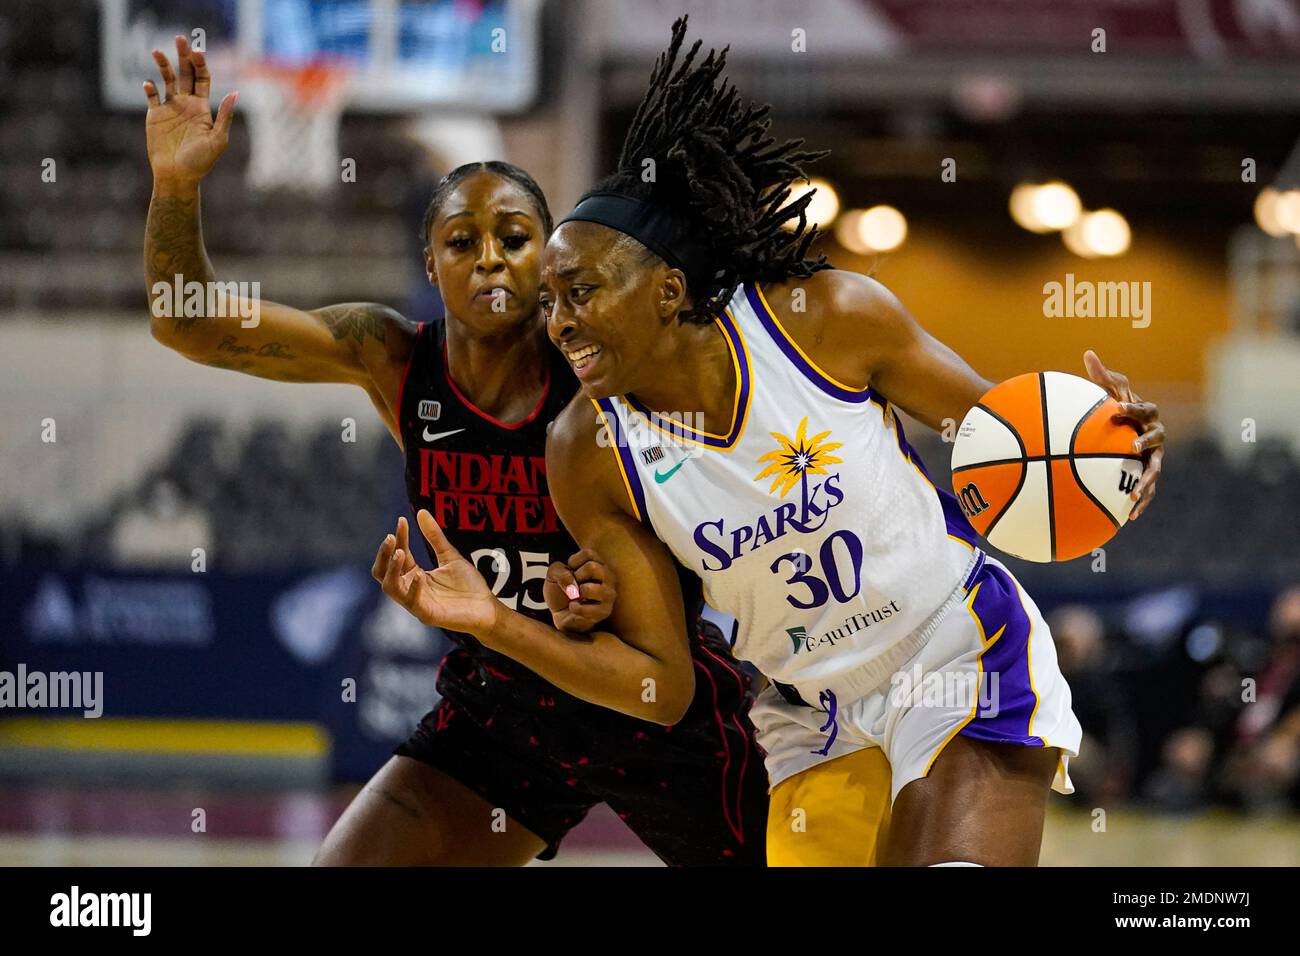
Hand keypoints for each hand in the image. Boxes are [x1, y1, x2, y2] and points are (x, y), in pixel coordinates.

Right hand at [144, 35, 236, 184]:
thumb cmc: (201, 162)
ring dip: (162, 65)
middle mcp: (186, 104)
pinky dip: (149, 88)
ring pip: (166, 80)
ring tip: (157, 51)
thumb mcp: (218, 140)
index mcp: (202, 108)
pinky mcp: (154, 116)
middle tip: (180, 38)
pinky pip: (151, 96)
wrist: (178, 176)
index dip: (200, 64)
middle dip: (183, 56)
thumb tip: (235, 93)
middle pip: (185, 73)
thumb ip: (224, 116)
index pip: (202, 79)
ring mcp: (170, 108)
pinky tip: (150, 84)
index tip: (198, 51)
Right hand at [371, 511, 500, 636]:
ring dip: (392, 569)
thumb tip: (420, 512)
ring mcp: (417, 603)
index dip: (399, 538)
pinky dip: (414, 588)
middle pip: (383, 573)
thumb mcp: (450, 556)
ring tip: (400, 551)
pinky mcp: (427, 615)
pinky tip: (419, 575)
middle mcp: (410, 589)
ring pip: (391, 588)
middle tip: (391, 537)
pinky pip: (412, 602)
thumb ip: (435, 537)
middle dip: (384, 555)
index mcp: (414, 576)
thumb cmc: (468, 585)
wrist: (487, 608)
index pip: (398, 555)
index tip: (402, 520)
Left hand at [544, 548, 616, 631]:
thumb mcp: (553, 574)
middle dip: (576, 577)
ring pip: (589, 588)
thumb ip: (560, 571)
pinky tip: (573, 607)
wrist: (560, 613)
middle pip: (592, 567)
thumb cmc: (561, 590)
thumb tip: (573, 585)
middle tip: (574, 585)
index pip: (588, 554)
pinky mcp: (604, 611)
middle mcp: (608, 577)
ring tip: (575, 597)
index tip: (570, 571)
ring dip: (576, 593)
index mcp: (599, 563)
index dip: (573, 562)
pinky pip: (587, 609)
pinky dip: (575, 608)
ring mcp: (608, 594)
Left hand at [1084, 350, 1164, 518]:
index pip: (1144, 409)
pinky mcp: (1147, 475)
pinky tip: (1128, 517)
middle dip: (1145, 443)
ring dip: (1145, 483)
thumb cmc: (1118, 408)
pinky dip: (1140, 502)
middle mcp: (1155, 436)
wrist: (1130, 430)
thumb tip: (1088, 353)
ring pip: (1154, 471)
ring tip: (1132, 495)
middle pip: (1156, 440)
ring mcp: (1154, 457)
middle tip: (1132, 447)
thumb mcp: (1110, 391)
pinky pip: (1146, 490)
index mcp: (1147, 415)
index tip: (1116, 409)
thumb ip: (1101, 376)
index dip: (1132, 408)